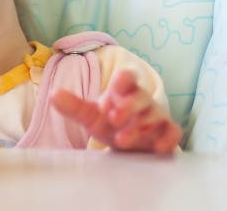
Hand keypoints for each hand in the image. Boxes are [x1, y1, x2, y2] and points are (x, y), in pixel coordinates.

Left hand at [52, 69, 181, 152]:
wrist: (131, 145)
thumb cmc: (112, 124)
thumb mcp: (91, 116)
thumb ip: (74, 106)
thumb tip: (53, 95)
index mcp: (124, 91)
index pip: (127, 77)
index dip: (121, 81)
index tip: (110, 94)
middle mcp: (143, 101)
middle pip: (141, 97)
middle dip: (128, 107)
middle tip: (112, 119)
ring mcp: (157, 116)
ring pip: (154, 117)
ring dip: (139, 128)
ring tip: (121, 141)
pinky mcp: (167, 133)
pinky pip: (173, 132)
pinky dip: (167, 139)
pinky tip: (157, 148)